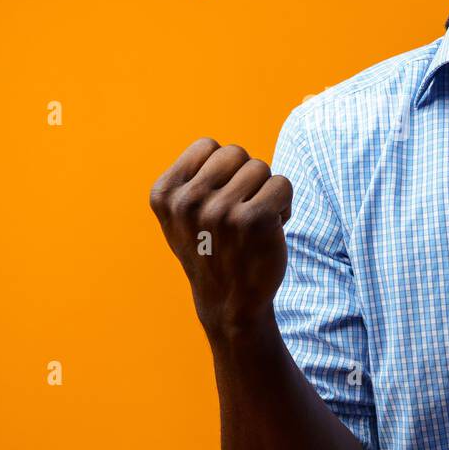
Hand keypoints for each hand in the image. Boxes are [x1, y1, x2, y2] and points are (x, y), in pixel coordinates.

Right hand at [149, 137, 292, 339]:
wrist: (230, 303)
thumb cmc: (211, 249)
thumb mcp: (181, 215)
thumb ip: (190, 179)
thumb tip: (213, 147)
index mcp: (164, 194)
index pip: (207, 146)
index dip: (221, 170)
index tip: (217, 200)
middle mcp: (188, 202)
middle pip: (235, 153)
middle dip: (244, 178)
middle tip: (239, 212)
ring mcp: (220, 212)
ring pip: (260, 167)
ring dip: (264, 191)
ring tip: (253, 223)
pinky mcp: (254, 220)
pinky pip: (282, 183)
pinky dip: (284, 204)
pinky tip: (271, 229)